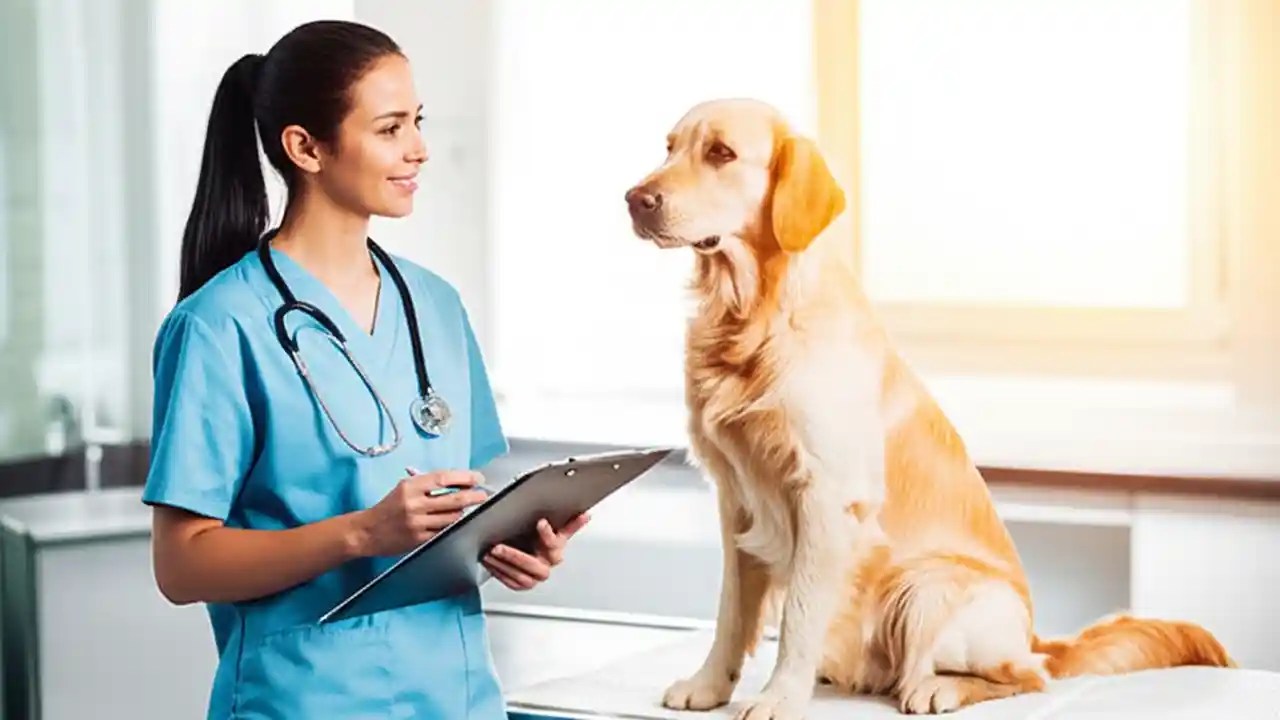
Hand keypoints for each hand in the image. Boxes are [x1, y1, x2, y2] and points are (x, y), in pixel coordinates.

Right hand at [350, 469, 488, 556]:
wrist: (367, 531)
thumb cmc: (387, 508)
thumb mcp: (403, 488)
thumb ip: (427, 484)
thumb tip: (455, 481)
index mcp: (410, 486)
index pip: (444, 478)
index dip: (464, 478)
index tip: (477, 478)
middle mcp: (414, 504)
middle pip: (453, 499)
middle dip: (473, 497)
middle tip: (482, 495)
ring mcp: (417, 523)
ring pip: (451, 517)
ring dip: (462, 512)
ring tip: (466, 508)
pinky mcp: (419, 539)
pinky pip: (443, 531)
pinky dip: (450, 526)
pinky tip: (453, 522)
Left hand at [482, 513, 589, 590]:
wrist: (534, 553)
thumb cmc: (543, 540)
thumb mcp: (556, 530)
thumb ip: (570, 523)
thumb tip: (585, 515)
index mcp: (556, 550)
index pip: (554, 543)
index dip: (547, 534)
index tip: (540, 523)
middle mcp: (547, 565)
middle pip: (534, 566)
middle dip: (514, 557)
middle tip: (497, 547)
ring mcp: (535, 577)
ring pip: (521, 577)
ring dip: (503, 565)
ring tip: (490, 554)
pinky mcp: (523, 584)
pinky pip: (512, 583)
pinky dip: (499, 573)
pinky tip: (490, 563)